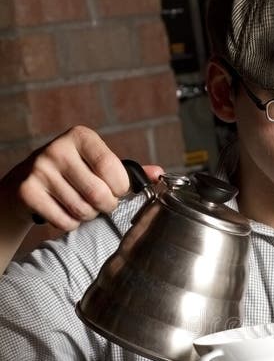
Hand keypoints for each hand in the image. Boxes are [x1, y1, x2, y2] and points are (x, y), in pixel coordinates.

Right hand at [6, 125, 162, 232]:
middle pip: (99, 194)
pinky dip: (70, 224)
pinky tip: (65, 211)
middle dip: (105, 205)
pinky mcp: (28, 191)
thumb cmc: (73, 171)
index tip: (116, 190)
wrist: (27, 179)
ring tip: (82, 205)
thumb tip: (159, 174)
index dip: (120, 188)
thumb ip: (128, 170)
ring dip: (88, 215)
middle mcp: (58, 149)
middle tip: (100, 202)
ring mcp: (40, 169)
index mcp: (81, 136)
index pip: (113, 170)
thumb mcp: (97, 162)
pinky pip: (64, 221)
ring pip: (82, 210)